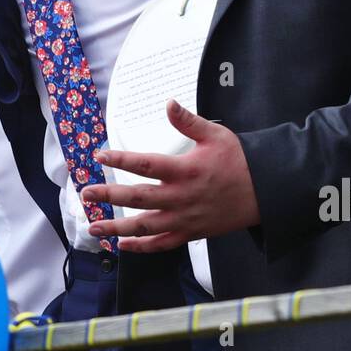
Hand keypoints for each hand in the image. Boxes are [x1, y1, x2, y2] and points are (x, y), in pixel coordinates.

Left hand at [80, 100, 259, 252]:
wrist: (265, 192)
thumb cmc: (240, 161)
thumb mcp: (216, 135)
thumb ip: (188, 121)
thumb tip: (169, 103)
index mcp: (185, 170)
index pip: (145, 165)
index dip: (120, 159)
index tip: (100, 156)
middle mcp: (181, 197)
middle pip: (137, 198)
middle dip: (108, 196)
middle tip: (85, 195)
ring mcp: (185, 219)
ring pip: (145, 227)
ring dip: (116, 228)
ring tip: (93, 227)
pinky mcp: (191, 233)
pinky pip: (162, 244)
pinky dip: (141, 247)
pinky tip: (122, 245)